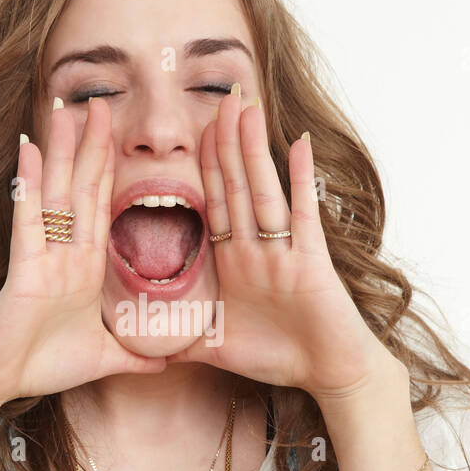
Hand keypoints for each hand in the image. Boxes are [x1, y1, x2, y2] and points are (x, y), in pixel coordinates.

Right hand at [0, 96, 164, 413]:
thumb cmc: (41, 367)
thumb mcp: (103, 359)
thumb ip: (134, 356)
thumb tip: (167, 363)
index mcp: (86, 269)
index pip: (102, 207)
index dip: (111, 170)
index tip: (120, 133)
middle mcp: (66, 255)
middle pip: (83, 189)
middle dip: (91, 145)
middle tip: (99, 102)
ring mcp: (44, 257)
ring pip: (57, 194)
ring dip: (61, 150)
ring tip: (64, 108)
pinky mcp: (24, 269)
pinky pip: (28, 220)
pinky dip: (31, 186)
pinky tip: (31, 151)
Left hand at [169, 89, 402, 402]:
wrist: (325, 373)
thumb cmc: (278, 358)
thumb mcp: (216, 346)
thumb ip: (183, 338)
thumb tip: (143, 346)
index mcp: (234, 262)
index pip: (214, 204)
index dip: (203, 168)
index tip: (194, 130)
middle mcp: (257, 248)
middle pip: (236, 185)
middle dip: (226, 142)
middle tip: (221, 97)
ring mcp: (285, 250)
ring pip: (262, 190)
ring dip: (253, 148)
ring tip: (247, 106)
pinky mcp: (312, 259)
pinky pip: (303, 213)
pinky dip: (301, 179)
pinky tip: (299, 143)